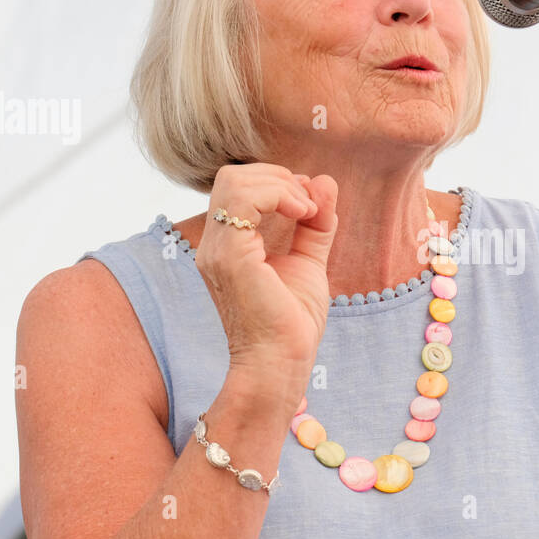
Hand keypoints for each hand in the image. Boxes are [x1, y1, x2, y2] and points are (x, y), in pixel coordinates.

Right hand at [195, 163, 338, 394]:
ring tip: (307, 211)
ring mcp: (218, 249)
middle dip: (278, 177)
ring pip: (234, 180)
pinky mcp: (230, 256)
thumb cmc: (291, 323)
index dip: (277, 182)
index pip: (239, 186)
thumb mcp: (308, 262)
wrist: (281, 363)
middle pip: (232, 176)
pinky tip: (304, 214)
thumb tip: (324, 182)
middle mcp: (215, 244)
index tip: (309, 205)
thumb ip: (315, 224)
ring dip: (281, 185)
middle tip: (309, 205)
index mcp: (228, 244)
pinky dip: (279, 195)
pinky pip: (245, 199)